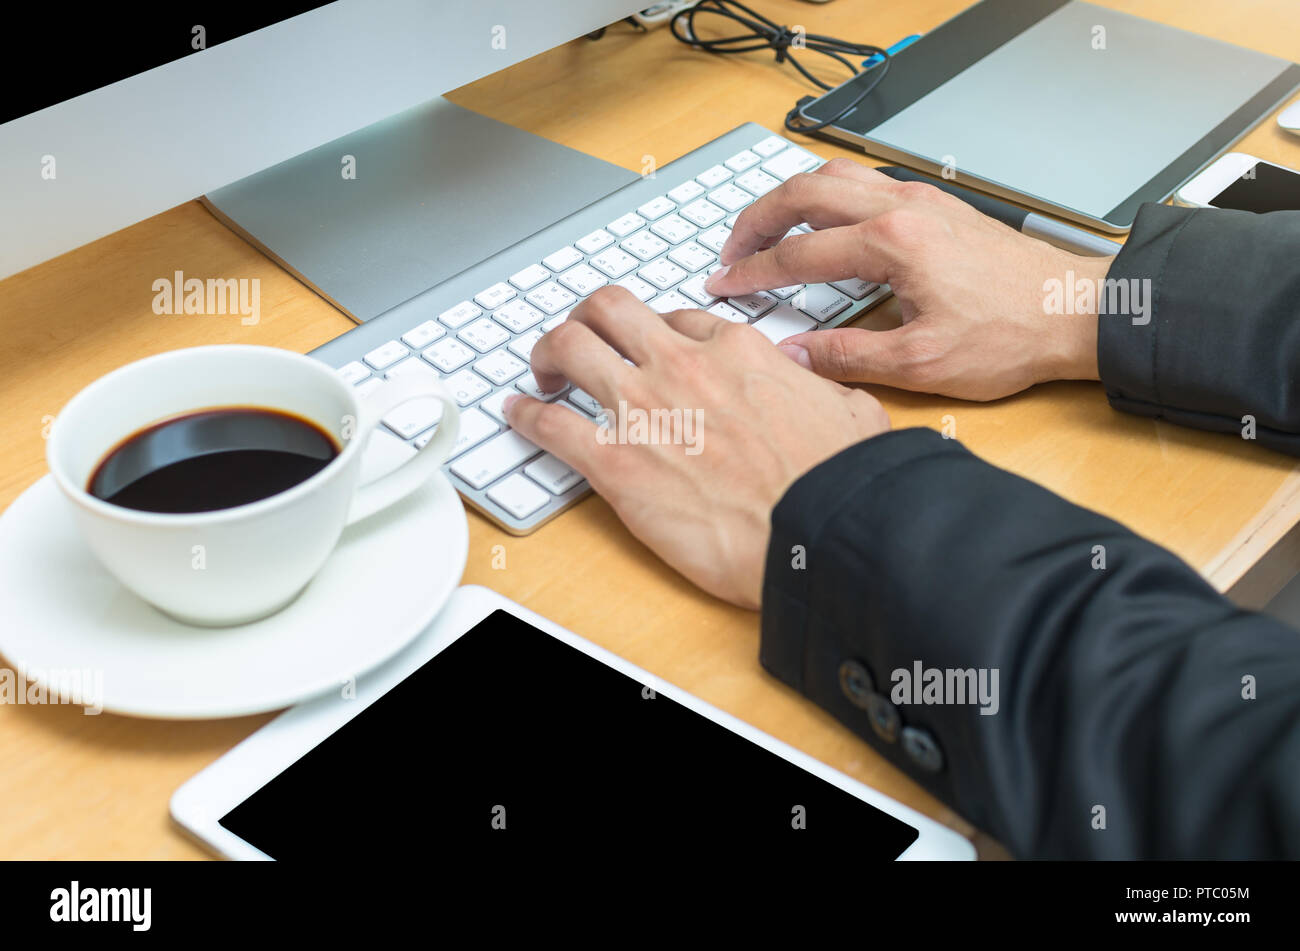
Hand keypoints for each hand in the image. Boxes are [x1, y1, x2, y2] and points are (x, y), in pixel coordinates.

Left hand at [504, 286, 890, 607]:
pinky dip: (526, 416)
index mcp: (737, 351)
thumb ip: (825, 388)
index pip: (677, 318)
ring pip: (569, 345)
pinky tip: (518, 416)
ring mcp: (643, 409)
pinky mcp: (615, 462)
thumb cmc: (838, 482)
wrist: (819, 533)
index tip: (647, 348)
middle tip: (578, 340)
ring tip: (542, 371)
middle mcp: (682, 366)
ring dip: (547, 353)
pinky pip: (549, 423)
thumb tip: (827, 387)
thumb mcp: (850, 411)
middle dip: (585, 319)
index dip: (654, 331)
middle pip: (609, 310)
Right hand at [704, 159, 1110, 400]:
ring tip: (763, 232)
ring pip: (833, 176)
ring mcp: (921, 199)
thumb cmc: (1011, 334)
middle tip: (728, 253)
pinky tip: (820, 224)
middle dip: (755, 220)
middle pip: (804, 192)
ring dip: (788, 199)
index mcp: (893, 243)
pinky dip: (824, 196)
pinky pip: (862, 182)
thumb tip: (793, 356)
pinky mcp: (936, 205)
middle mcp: (903, 208)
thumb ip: (848, 357)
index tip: (722, 286)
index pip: (798, 253)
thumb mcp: (921, 363)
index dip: (751, 273)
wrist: (1075, 311)